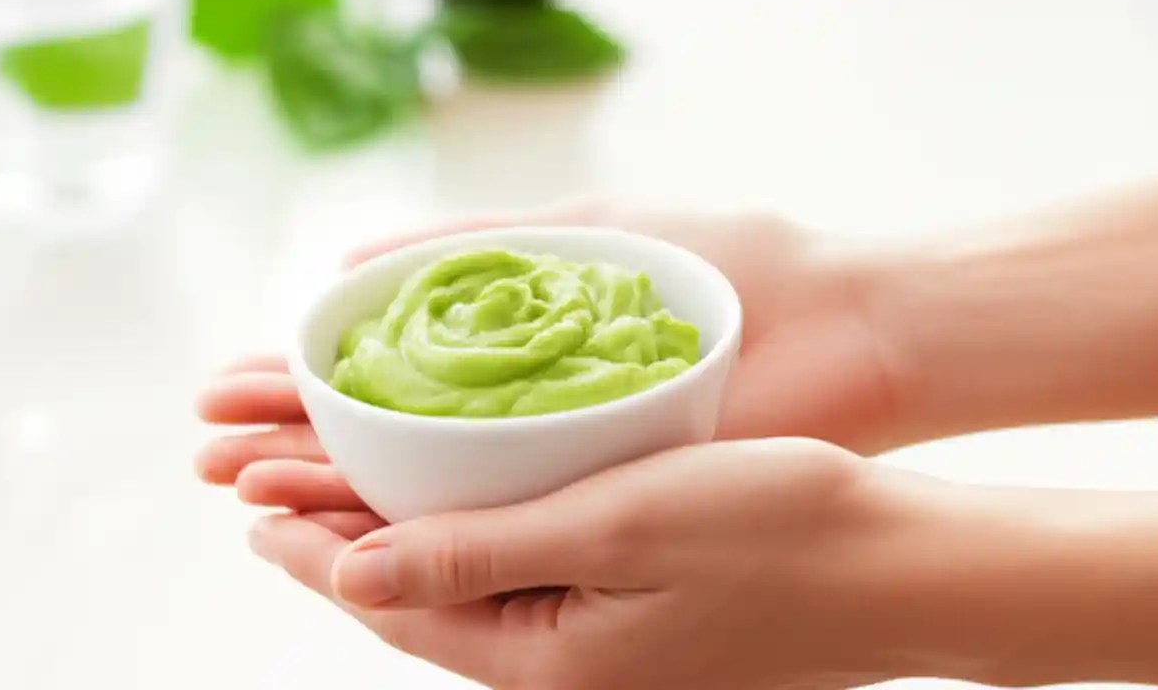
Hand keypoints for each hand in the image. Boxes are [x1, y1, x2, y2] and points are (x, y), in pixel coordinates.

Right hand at [198, 201, 909, 461]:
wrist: (854, 324)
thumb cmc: (741, 267)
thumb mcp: (592, 233)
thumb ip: (481, 248)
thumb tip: (356, 257)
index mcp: (525, 361)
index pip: (392, 383)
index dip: (308, 389)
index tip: (233, 391)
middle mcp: (536, 430)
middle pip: (394, 448)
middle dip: (296, 445)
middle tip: (207, 449)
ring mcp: (571, 480)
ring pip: (432, 499)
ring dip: (332, 492)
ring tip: (243, 481)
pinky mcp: (613, 515)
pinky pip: (503, 532)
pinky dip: (420, 528)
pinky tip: (345, 527)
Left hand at [240, 438, 1025, 689]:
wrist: (905, 567)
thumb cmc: (780, 534)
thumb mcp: (616, 528)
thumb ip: (479, 552)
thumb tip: (351, 576)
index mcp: (547, 659)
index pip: (394, 602)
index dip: (315, 550)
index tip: (252, 505)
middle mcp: (566, 669)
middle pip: (422, 598)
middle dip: (343, 541)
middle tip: (277, 488)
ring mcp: (607, 652)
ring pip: (473, 587)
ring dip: (407, 536)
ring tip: (351, 491)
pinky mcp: (641, 624)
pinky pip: (528, 579)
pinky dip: (478, 537)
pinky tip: (470, 503)